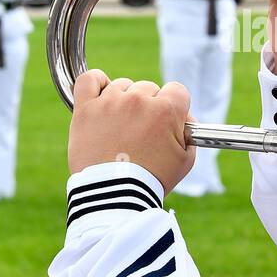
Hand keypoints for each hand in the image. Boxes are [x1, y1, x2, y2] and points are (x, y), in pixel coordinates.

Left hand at [68, 70, 195, 194]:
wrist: (114, 196)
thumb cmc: (151, 180)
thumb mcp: (185, 159)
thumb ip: (190, 131)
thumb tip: (185, 115)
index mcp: (165, 110)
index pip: (177, 90)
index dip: (174, 105)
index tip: (166, 119)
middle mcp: (138, 101)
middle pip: (148, 88)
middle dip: (148, 107)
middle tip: (142, 131)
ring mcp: (110, 103)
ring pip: (122, 86)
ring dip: (124, 101)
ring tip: (120, 127)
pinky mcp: (86, 109)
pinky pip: (89, 80)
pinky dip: (96, 83)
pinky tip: (101, 96)